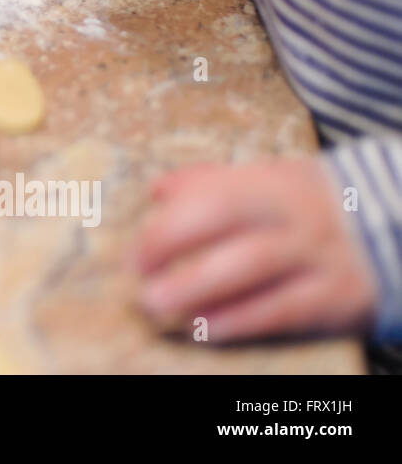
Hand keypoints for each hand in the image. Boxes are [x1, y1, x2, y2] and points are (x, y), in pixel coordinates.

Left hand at [135, 159, 377, 341]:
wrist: (397, 228)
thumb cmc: (309, 208)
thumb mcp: (268, 184)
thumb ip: (213, 184)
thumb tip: (159, 191)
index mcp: (270, 183)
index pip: (210, 193)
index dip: (168, 221)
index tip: (136, 251)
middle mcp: (291, 214)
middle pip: (224, 218)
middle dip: (171, 244)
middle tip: (138, 276)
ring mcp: (316, 254)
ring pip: (251, 265)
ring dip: (198, 286)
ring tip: (159, 303)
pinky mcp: (337, 295)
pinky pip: (283, 308)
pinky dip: (241, 319)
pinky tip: (206, 328)